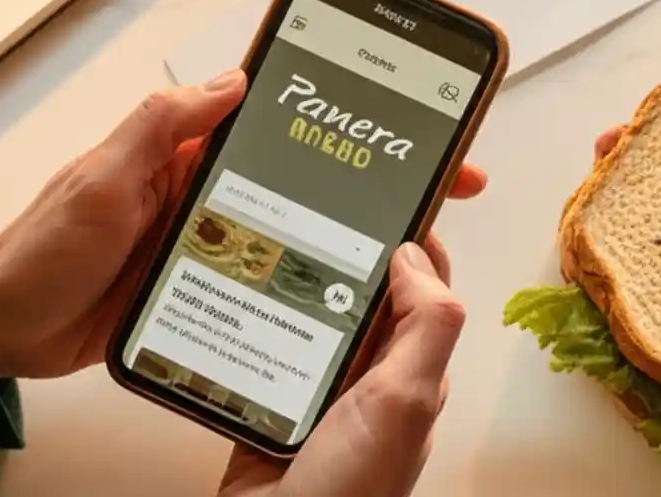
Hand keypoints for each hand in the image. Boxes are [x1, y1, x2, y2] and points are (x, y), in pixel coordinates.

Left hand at [0, 70, 488, 378]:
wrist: (5, 325)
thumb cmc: (43, 247)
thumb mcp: (102, 178)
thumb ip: (161, 125)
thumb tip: (231, 79)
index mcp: (189, 150)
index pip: (281, 117)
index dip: (344, 113)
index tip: (401, 114)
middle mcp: (211, 188)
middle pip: (311, 172)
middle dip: (378, 173)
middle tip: (443, 182)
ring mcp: (215, 237)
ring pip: (303, 224)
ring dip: (357, 228)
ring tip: (414, 240)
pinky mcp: (210, 282)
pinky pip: (274, 274)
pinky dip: (317, 279)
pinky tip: (352, 293)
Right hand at [217, 125, 627, 496]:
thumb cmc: (350, 492)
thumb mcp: (406, 399)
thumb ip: (424, 326)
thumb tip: (418, 255)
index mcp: (410, 368)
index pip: (420, 286)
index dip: (409, 239)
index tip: (387, 194)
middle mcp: (368, 376)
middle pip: (360, 292)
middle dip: (342, 249)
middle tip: (314, 202)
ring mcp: (319, 389)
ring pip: (310, 314)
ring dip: (293, 279)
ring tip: (270, 231)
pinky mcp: (270, 403)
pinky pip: (265, 347)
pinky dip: (254, 319)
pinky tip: (236, 291)